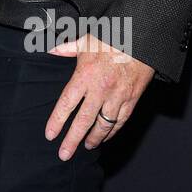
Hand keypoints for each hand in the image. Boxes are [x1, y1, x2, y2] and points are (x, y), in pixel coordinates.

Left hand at [44, 34, 153, 158]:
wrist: (141, 38)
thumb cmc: (112, 37)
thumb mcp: (86, 40)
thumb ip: (66, 49)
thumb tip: (50, 50)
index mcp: (85, 75)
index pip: (67, 104)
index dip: (57, 121)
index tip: (50, 135)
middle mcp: (100, 89)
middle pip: (83, 121)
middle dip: (72, 140)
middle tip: (64, 154)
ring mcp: (117, 96)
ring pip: (104, 125)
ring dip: (94, 138)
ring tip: (85, 146)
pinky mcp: (132, 99)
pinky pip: (120, 120)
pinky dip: (112, 131)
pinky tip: (106, 137)